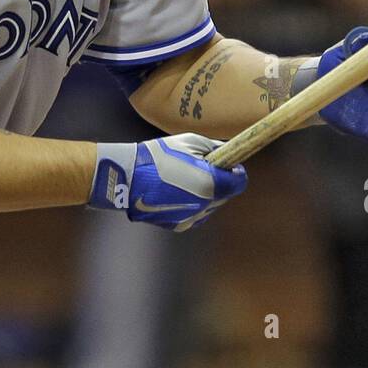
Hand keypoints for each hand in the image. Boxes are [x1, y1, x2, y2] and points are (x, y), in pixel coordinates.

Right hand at [88, 133, 247, 231]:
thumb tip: (228, 154)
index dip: (236, 171)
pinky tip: (176, 191)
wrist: (128, 178)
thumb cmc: (159, 156)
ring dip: (206, 193)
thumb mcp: (191, 142)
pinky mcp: (180, 225)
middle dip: (220, 181)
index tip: (229, 163)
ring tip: (185, 179)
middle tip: (203, 168)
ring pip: (211, 205)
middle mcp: (205, 205)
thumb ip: (215, 148)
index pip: (239, 182)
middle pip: (226, 194)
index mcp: (211, 184)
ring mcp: (192, 218)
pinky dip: (192, 203)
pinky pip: (195, 213)